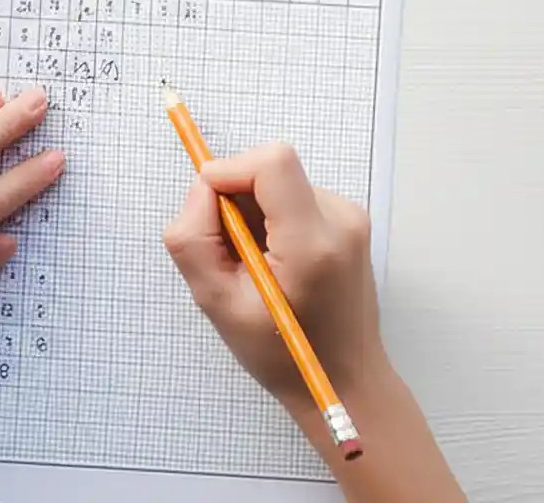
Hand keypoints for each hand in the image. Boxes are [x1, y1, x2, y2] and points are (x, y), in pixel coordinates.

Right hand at [162, 143, 384, 404]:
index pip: (271, 163)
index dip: (228, 171)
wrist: (345, 380)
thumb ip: (193, 239)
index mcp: (312, 244)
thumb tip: (201, 189)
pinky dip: (272, 219)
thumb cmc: (280, 354)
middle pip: (272, 169)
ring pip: (279, 183)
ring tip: (254, 265)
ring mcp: (351, 218)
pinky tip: (274, 262)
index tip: (207, 207)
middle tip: (228, 251)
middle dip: (235, 198)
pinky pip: (294, 197)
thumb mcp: (216, 303)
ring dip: (253, 212)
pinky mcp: (350, 221)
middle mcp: (341, 220)